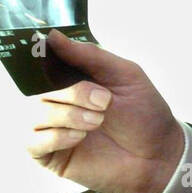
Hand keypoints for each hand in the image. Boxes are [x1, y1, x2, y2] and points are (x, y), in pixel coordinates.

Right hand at [27, 29, 184, 192]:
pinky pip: (32, 142)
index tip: (45, 47)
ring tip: (97, 122)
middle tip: (104, 102)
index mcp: (73, 79)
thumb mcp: (125, 75)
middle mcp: (58, 102)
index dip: (41, 56)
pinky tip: (80, 138)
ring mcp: (52, 129)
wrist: (160, 155)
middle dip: (72, 93)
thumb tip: (53, 36)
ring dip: (67, 115)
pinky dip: (56, 136)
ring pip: (34, 113)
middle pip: (38, 88)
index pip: (43, 63)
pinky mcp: (51, 156)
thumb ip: (90, 56)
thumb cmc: (145, 114)